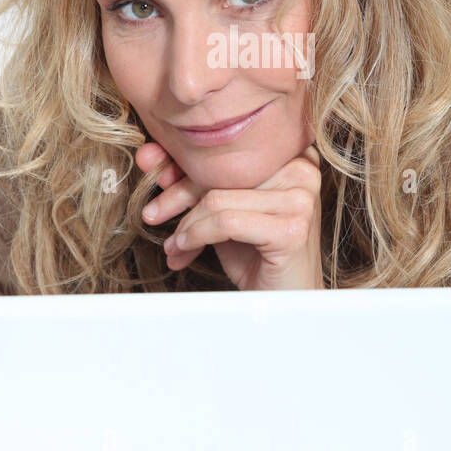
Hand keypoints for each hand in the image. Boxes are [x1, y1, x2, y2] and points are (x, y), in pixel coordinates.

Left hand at [135, 141, 323, 291]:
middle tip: (152, 213)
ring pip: (218, 198)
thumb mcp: (224, 210)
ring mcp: (300, 199)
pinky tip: (185, 248)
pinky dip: (197, 235)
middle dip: (178, 194)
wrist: (284, 300)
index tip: (149, 167)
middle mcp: (301, 170)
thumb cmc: (256, 254)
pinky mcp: (291, 229)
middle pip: (221, 171)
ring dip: (187, 225)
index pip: (226, 149)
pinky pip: (226, 222)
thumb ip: (197, 182)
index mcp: (289, 154)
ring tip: (174, 244)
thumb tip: (150, 156)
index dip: (183, 159)